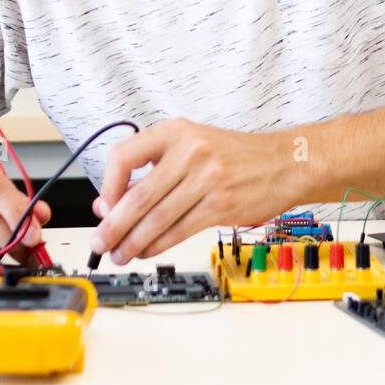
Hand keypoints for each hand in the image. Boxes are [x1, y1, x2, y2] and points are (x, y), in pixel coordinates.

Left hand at [89, 118, 300, 263]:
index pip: (124, 155)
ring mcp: (206, 178)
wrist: (284, 162)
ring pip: (157, 218)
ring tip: (121, 254)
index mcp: (175, 131)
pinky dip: (158, 246)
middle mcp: (189, 151)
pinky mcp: (220, 205)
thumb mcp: (191, 147)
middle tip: (100, 242)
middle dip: (113, 225)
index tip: (103, 206)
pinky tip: (147, 252)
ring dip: (133, 242)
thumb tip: (111, 203)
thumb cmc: (234, 156)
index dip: (108, 186)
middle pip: (138, 195)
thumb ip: (153, 171)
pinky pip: (179, 231)